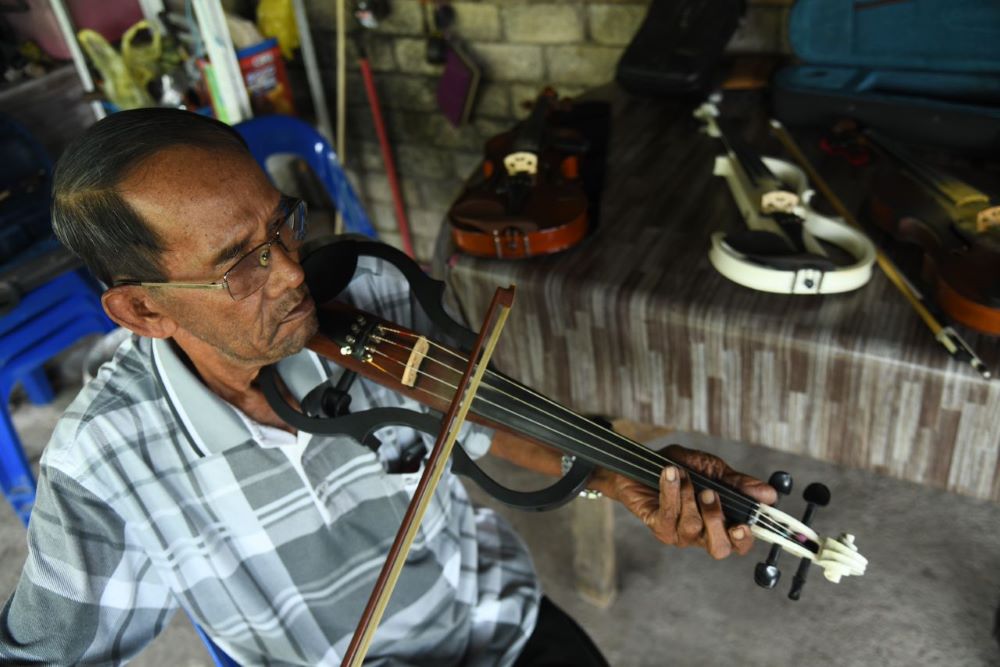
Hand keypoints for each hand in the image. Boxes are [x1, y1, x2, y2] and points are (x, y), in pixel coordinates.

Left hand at [602, 444, 777, 558]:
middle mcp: (701, 534)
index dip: (745, 540)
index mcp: (721, 522)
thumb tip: (769, 495)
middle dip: (717, 520)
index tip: (745, 525)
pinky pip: (669, 515)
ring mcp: (679, 534)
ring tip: (682, 475)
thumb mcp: (714, 470)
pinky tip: (670, 474)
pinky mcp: (658, 527)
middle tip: (709, 493)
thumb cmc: (681, 468)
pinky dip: (671, 491)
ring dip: (688, 496)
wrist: (642, 462)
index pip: (739, 543)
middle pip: (719, 548)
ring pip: (692, 526)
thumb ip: (739, 483)